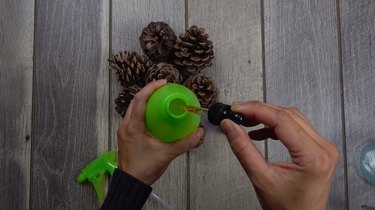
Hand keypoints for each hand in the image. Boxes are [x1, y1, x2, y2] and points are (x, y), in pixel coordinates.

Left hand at [117, 80, 203, 184]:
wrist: (131, 183)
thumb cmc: (143, 169)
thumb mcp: (167, 154)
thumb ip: (185, 143)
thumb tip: (198, 133)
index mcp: (133, 127)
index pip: (140, 100)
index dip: (151, 88)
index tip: (162, 83)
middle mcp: (126, 126)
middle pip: (135, 101)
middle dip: (149, 92)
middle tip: (162, 89)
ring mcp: (124, 131)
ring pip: (133, 109)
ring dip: (145, 102)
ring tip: (159, 100)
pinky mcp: (126, 136)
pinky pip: (134, 118)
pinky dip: (143, 112)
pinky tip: (154, 116)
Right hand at [220, 101, 337, 209]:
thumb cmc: (288, 208)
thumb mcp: (261, 179)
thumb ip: (243, 149)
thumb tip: (230, 127)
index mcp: (313, 157)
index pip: (282, 120)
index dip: (256, 110)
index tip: (237, 108)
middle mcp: (323, 148)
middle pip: (287, 115)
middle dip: (259, 110)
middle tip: (237, 111)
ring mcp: (322, 147)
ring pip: (291, 117)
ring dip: (267, 116)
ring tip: (246, 120)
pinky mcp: (317, 148)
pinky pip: (295, 126)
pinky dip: (275, 126)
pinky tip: (259, 131)